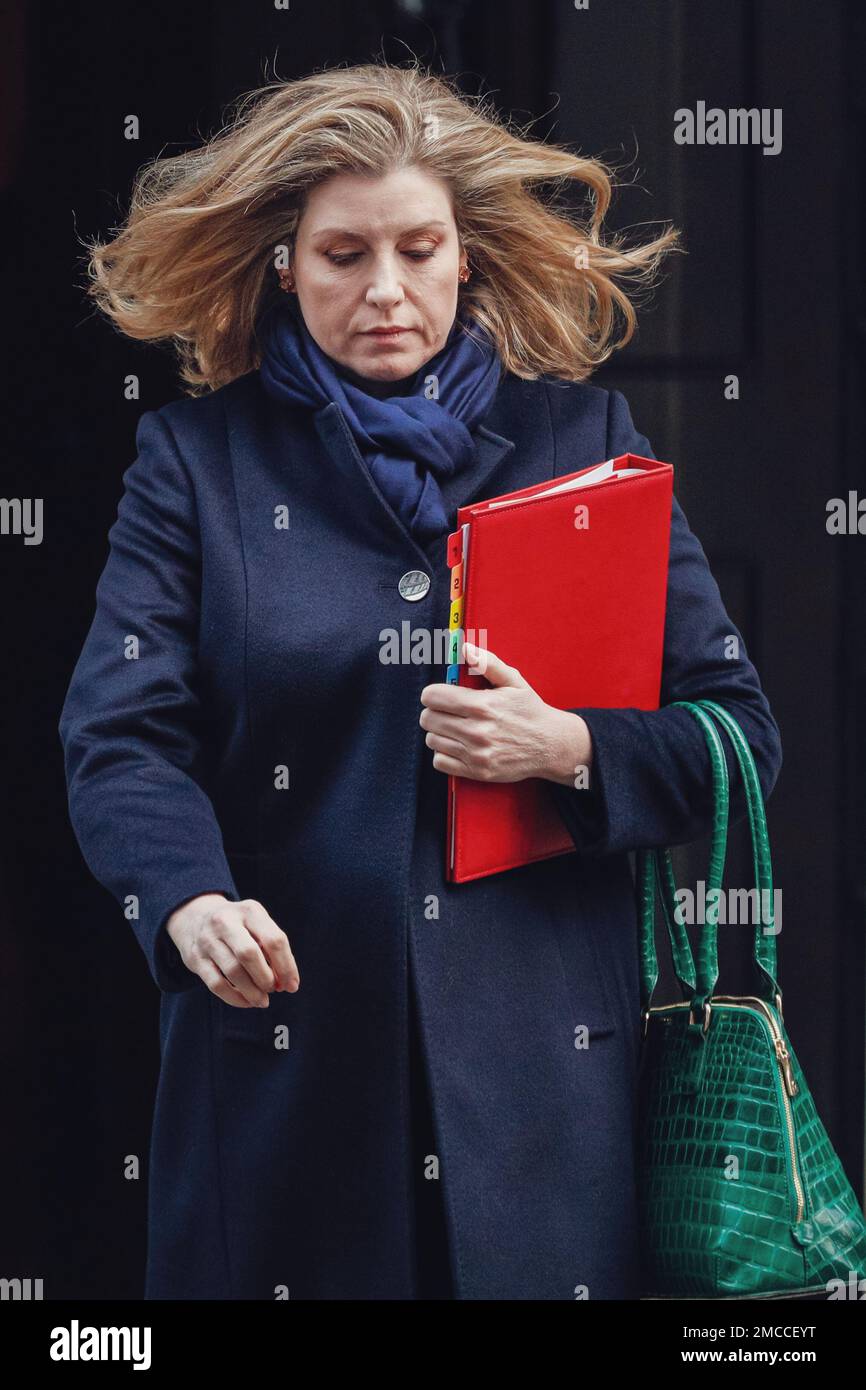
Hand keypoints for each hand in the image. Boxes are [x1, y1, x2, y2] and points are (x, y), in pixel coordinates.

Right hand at [166, 893, 299, 1007]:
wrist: (195, 918)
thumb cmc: (238, 926)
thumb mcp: (256, 924)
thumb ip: (272, 949)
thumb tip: (286, 982)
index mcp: (249, 910)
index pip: (274, 940)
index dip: (286, 966)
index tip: (292, 985)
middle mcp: (225, 921)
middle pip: (250, 954)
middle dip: (266, 978)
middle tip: (274, 989)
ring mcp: (207, 940)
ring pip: (233, 972)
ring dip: (252, 992)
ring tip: (262, 1000)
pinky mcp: (195, 958)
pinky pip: (216, 985)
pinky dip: (235, 998)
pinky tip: (246, 1001)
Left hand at [419, 642, 592, 785]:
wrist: (551, 745)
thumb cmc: (530, 711)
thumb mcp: (514, 681)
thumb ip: (488, 663)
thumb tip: (465, 649)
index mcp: (482, 705)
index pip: (432, 697)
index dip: (433, 694)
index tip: (440, 695)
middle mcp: (477, 730)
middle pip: (428, 719)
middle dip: (434, 712)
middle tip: (447, 712)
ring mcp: (476, 753)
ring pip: (432, 740)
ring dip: (439, 733)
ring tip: (455, 728)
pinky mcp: (477, 771)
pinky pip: (440, 762)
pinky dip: (444, 753)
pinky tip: (458, 746)